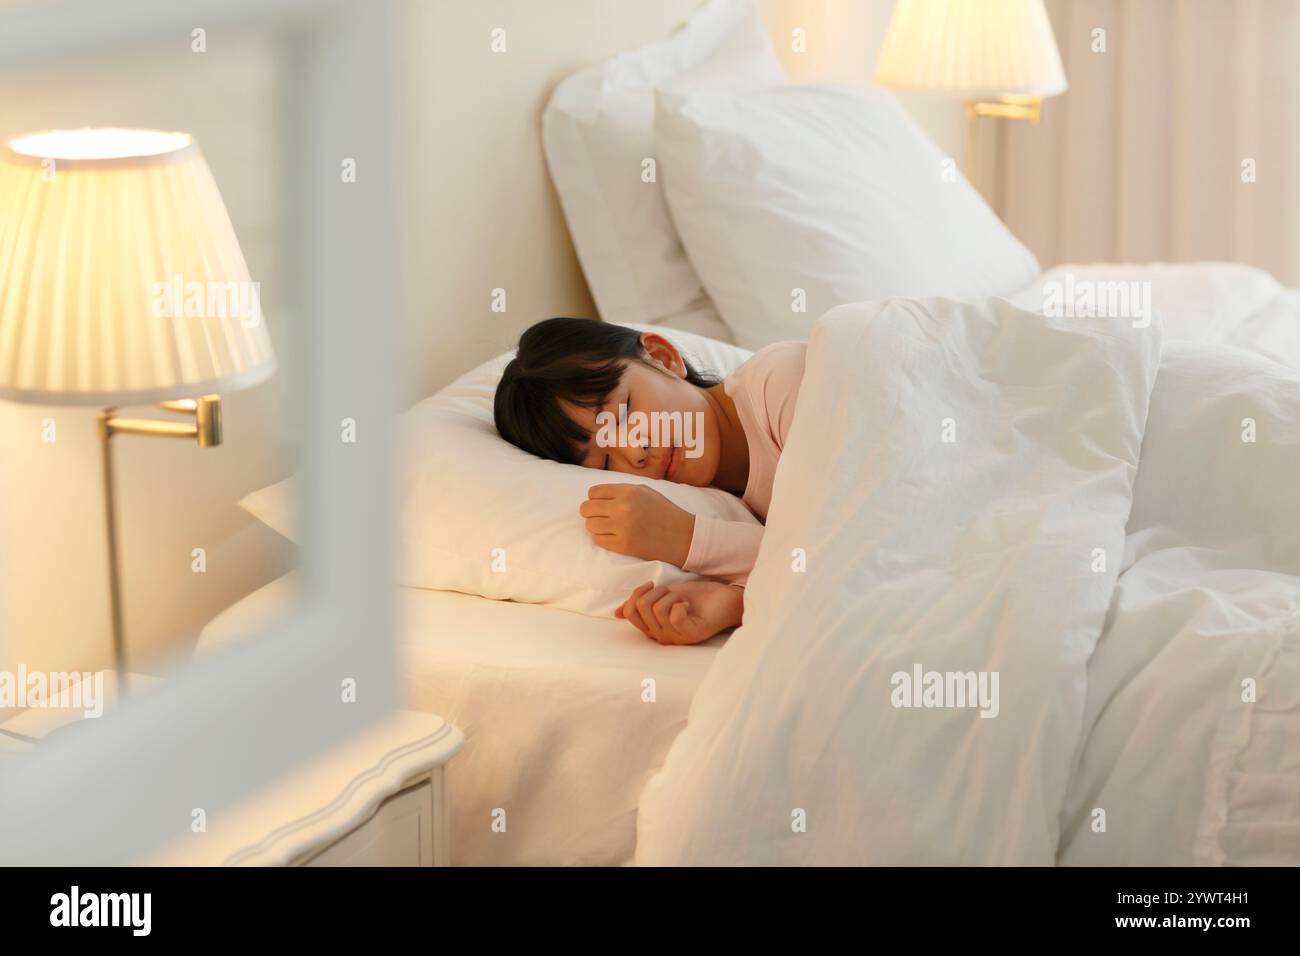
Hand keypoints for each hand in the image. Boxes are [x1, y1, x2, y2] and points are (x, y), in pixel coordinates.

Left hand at [580, 483, 694, 565]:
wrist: (682, 536)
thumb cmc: (664, 511)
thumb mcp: (645, 491)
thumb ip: (621, 490)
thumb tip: (597, 495)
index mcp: (628, 491)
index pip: (593, 492)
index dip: (595, 499)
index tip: (602, 504)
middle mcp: (622, 507)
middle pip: (586, 509)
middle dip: (591, 513)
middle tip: (602, 517)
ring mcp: (621, 527)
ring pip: (590, 525)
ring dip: (597, 527)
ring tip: (610, 527)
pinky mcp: (623, 545)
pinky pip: (598, 540)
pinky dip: (603, 539)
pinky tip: (614, 536)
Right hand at [615, 579, 744, 644]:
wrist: (724, 599)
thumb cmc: (696, 598)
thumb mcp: (663, 597)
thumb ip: (641, 604)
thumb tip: (617, 613)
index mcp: (652, 628)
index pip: (630, 612)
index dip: (637, 594)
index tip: (652, 585)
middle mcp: (661, 636)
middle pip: (641, 608)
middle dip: (656, 592)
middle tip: (673, 594)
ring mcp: (676, 638)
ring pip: (657, 609)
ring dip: (671, 596)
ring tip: (683, 601)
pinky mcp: (691, 635)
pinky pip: (674, 616)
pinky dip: (680, 603)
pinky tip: (689, 606)